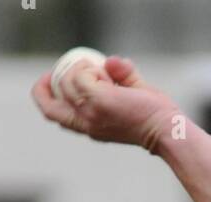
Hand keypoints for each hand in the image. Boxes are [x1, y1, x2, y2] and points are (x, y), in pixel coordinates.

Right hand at [31, 55, 178, 151]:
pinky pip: (81, 76)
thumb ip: (121, 76)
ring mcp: (90, 113)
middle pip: (48, 104)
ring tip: (105, 76)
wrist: (166, 130)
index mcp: (88, 127)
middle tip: (67, 68)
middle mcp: (85, 124)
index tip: (51, 79)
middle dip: (49, 82)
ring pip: (66, 83)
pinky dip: (91, 68)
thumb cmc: (153, 117)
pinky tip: (108, 75)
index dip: (44, 94)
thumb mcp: (131, 97)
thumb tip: (110, 62)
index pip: (53, 114)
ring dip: (80, 70)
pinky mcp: (99, 101)